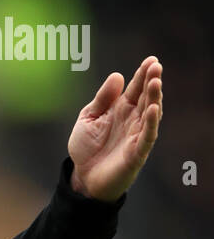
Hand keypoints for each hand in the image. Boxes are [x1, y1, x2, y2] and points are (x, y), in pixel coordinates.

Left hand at [68, 55, 162, 201]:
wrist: (82, 178)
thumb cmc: (86, 148)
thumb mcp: (88, 118)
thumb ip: (102, 99)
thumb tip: (118, 76)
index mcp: (122, 108)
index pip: (136, 87)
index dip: (144, 74)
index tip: (151, 60)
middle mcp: (133, 119)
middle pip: (146, 97)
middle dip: (152, 81)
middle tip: (155, 66)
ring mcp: (137, 135)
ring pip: (151, 114)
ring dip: (154, 98)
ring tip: (155, 82)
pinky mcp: (137, 152)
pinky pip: (147, 136)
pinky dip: (151, 123)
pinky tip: (152, 110)